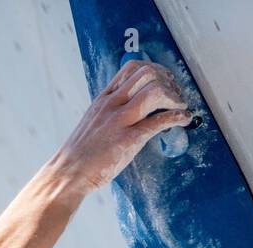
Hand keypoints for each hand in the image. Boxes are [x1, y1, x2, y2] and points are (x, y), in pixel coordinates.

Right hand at [48, 59, 191, 195]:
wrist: (67, 174)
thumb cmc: (80, 155)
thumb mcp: (93, 123)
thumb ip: (110, 113)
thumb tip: (129, 110)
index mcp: (103, 99)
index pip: (132, 68)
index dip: (155, 70)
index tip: (165, 81)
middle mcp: (112, 105)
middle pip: (147, 73)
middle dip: (168, 80)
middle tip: (177, 94)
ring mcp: (119, 121)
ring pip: (154, 91)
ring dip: (175, 97)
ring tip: (181, 106)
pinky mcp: (128, 140)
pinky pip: (158, 121)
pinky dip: (177, 117)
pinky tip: (185, 120)